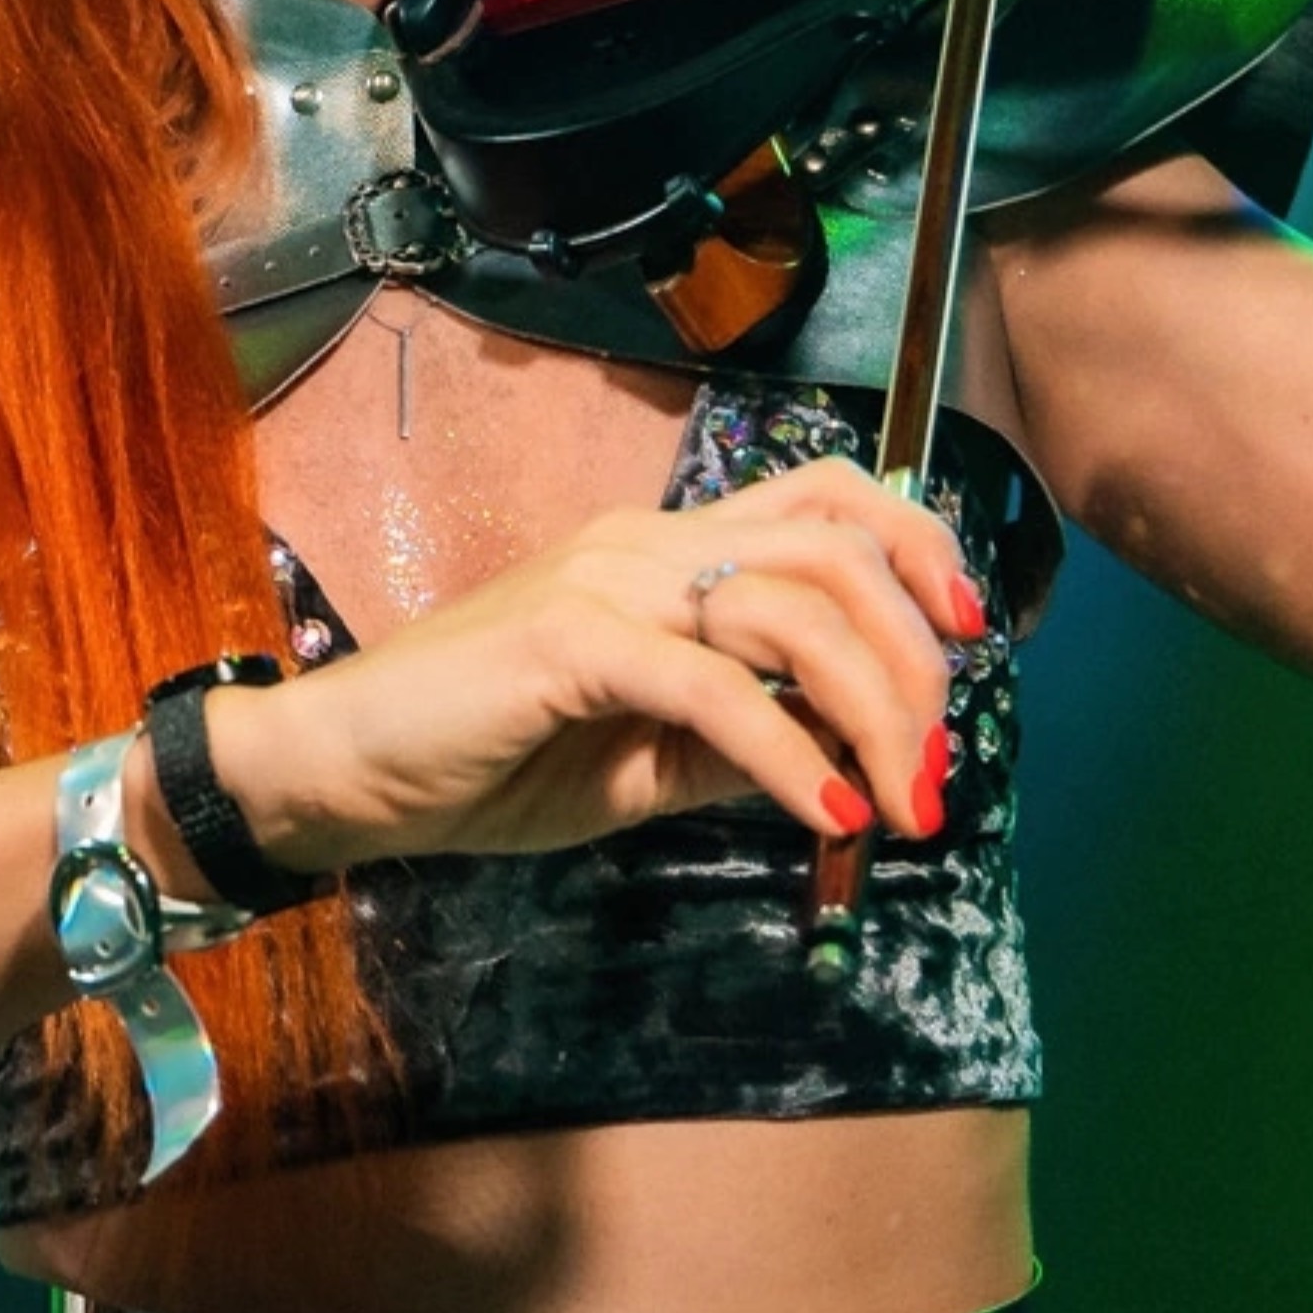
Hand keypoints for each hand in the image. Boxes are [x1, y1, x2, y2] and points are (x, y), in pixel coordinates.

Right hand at [215, 461, 977, 868]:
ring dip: (873, 711)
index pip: (827, 499)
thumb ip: (740, 743)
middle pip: (835, 548)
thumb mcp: (644, 758)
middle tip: (934, 766)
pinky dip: (790, 755)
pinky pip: (714, 686)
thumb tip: (852, 758)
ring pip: (792, 608)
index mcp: (665, 551)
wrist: (341, 775)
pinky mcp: (567, 641)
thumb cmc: (482, 760)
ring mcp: (605, 581)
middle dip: (915, 657)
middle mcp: (646, 543)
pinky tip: (829, 812)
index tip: (971, 636)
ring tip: (897, 803)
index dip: (918, 547)